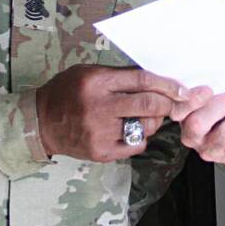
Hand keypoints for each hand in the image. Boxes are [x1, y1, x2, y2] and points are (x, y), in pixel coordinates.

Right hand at [34, 65, 207, 161]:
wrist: (40, 122)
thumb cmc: (67, 92)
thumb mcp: (89, 73)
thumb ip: (120, 76)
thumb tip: (157, 79)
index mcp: (97, 82)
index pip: (142, 80)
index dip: (167, 85)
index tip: (184, 90)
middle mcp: (99, 107)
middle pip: (149, 104)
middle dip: (169, 104)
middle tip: (176, 104)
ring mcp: (100, 132)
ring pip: (146, 126)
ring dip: (154, 120)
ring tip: (144, 116)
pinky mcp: (101, 151)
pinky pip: (136, 144)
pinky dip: (141, 136)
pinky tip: (130, 130)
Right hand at [174, 81, 224, 166]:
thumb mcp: (221, 83)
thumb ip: (210, 82)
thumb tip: (208, 76)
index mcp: (184, 115)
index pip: (179, 111)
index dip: (193, 99)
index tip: (209, 89)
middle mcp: (193, 137)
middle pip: (197, 124)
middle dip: (220, 104)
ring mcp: (212, 151)